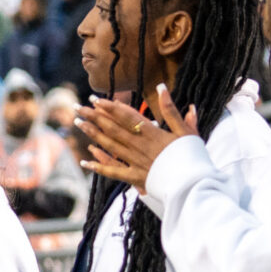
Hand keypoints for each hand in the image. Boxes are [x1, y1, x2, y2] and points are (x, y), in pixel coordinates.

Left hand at [78, 84, 195, 190]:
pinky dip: (98, 167)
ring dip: (92, 134)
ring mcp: (135, 162)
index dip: (109, 107)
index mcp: (152, 133)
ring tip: (78, 123)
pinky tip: (85, 162)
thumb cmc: (191, 156)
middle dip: (93, 116)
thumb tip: (162, 87)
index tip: (95, 99)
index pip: (126, 116)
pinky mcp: (134, 177)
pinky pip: (113, 171)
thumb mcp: (185, 130)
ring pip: (109, 146)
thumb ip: (172, 110)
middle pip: (112, 128)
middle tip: (78, 107)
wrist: (192, 184)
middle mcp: (139, 146)